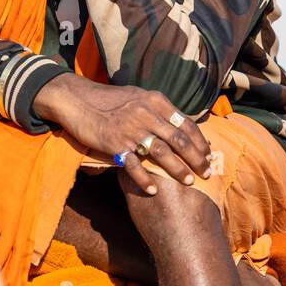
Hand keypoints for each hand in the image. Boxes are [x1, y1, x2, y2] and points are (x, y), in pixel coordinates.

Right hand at [33, 74, 212, 194]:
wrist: (77, 100)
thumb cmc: (109, 99)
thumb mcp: (138, 96)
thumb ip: (158, 109)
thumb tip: (180, 124)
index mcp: (154, 100)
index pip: (185, 123)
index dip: (200, 141)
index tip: (208, 154)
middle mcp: (145, 113)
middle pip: (179, 139)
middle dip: (196, 159)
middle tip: (206, 172)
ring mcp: (130, 129)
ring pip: (161, 153)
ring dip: (177, 170)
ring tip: (188, 182)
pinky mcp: (114, 143)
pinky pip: (134, 165)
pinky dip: (145, 179)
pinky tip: (153, 189)